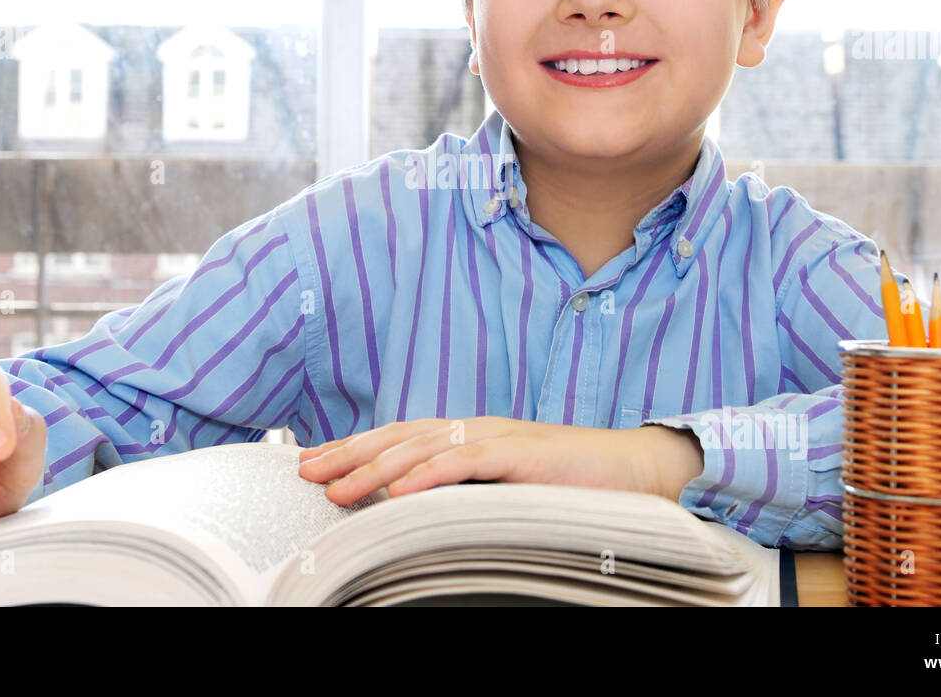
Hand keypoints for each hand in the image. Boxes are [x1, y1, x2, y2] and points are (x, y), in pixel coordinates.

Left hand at [297, 416, 703, 506]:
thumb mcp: (505, 488)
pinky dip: (432, 475)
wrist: (635, 469)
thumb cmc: (571, 482)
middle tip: (306, 472)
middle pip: (400, 438)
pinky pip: (470, 464)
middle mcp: (477, 430)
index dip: (354, 449)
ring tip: (339, 487)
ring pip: (425, 449)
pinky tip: (401, 490)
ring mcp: (499, 439)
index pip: (399, 439)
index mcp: (469, 436)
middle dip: (349, 455)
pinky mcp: (524, 456)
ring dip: (377, 467)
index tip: (312, 464)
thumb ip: (463, 491)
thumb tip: (410, 510)